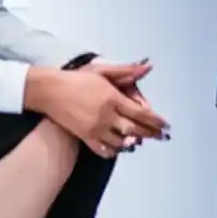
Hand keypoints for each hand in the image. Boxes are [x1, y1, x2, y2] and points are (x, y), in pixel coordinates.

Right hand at [24, 67, 169, 158]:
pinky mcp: (85, 137)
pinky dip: (114, 150)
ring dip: (133, 142)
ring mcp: (96, 129)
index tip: (166, 125)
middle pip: (134, 129)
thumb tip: (148, 67)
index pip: (141, 113)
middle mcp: (107, 116)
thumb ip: (127, 70)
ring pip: (121, 142)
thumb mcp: (102, 70)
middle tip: (162, 136)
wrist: (50, 91)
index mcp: (113, 99)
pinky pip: (104, 149)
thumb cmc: (77, 78)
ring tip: (142, 140)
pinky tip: (119, 147)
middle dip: (151, 133)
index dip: (155, 120)